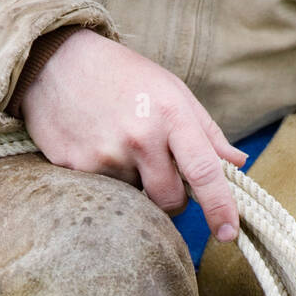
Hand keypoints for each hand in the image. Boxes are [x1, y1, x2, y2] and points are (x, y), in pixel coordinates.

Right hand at [18, 29, 245, 239]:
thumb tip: (238, 163)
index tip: (229, 234)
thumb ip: (206, 132)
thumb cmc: (124, 77)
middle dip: (171, 198)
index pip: (205, 171)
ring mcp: (107, 156)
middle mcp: (140, 138)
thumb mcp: (171, 92)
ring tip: (119, 146)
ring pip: (137, 199)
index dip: (220, 208)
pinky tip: (96, 147)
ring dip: (135, 184)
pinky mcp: (78, 169)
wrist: (57, 61)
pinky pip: (106, 194)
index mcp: (170, 115)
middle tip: (157, 171)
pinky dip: (107, 180)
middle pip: (170, 201)